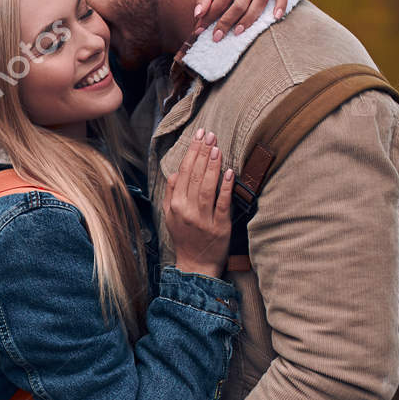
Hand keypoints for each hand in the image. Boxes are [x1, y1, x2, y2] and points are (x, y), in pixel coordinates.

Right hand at [163, 129, 233, 277]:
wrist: (195, 264)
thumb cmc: (184, 237)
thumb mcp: (170, 216)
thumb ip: (171, 193)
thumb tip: (175, 172)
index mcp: (175, 205)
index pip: (183, 173)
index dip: (191, 152)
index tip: (198, 136)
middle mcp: (187, 211)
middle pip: (194, 176)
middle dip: (202, 153)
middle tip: (210, 135)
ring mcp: (203, 219)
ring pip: (207, 187)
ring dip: (212, 166)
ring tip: (217, 148)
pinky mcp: (220, 227)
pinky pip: (222, 204)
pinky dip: (225, 187)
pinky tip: (229, 173)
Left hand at [196, 0, 287, 39]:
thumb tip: (198, 15)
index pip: (220, 1)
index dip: (210, 17)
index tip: (200, 30)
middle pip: (240, 3)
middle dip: (227, 22)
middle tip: (217, 37)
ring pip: (260, 1)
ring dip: (250, 19)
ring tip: (238, 33)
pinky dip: (281, 3)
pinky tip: (276, 17)